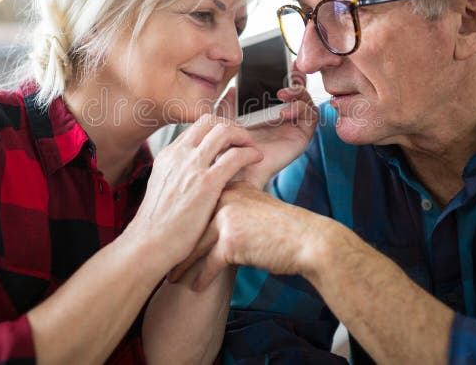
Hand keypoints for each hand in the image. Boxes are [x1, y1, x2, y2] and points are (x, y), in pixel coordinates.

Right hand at [125, 114, 262, 270]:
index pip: (197, 127)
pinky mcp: (207, 183)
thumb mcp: (163, 187)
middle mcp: (180, 155)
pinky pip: (236, 156)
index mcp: (168, 155)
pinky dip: (250, 152)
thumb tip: (195, 172)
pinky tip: (257, 159)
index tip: (230, 140)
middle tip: (243, 141)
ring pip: (225, 131)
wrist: (149, 244)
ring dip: (244, 136)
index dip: (218, 128)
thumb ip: (179, 173)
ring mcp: (193, 167)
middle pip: (211, 121)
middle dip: (232, 126)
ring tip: (252, 149)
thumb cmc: (159, 225)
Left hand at [168, 183, 324, 290]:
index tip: (174, 240)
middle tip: (166, 262)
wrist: (309, 241)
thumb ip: (238, 210)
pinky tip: (195, 288)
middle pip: (195, 227)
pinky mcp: (231, 241)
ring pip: (197, 247)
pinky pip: (210, 264)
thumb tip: (219, 223)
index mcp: (232, 188)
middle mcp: (226, 198)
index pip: (202, 207)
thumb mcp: (259, 209)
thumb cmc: (287, 230)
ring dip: (184, 266)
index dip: (186, 227)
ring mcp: (227, 218)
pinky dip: (202, 278)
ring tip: (173, 278)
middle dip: (180, 248)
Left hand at [217, 66, 317, 189]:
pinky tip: (284, 111)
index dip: (287, 74)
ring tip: (282, 94)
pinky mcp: (301, 137)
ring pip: (307, 101)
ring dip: (298, 92)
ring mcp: (294, 127)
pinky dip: (301, 108)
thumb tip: (233, 87)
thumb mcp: (225, 120)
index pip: (283, 87)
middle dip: (297, 78)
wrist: (236, 170)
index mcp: (268, 112)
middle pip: (300, 91)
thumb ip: (228, 103)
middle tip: (291, 69)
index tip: (284, 62)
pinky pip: (311, 117)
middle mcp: (284, 118)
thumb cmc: (230, 148)